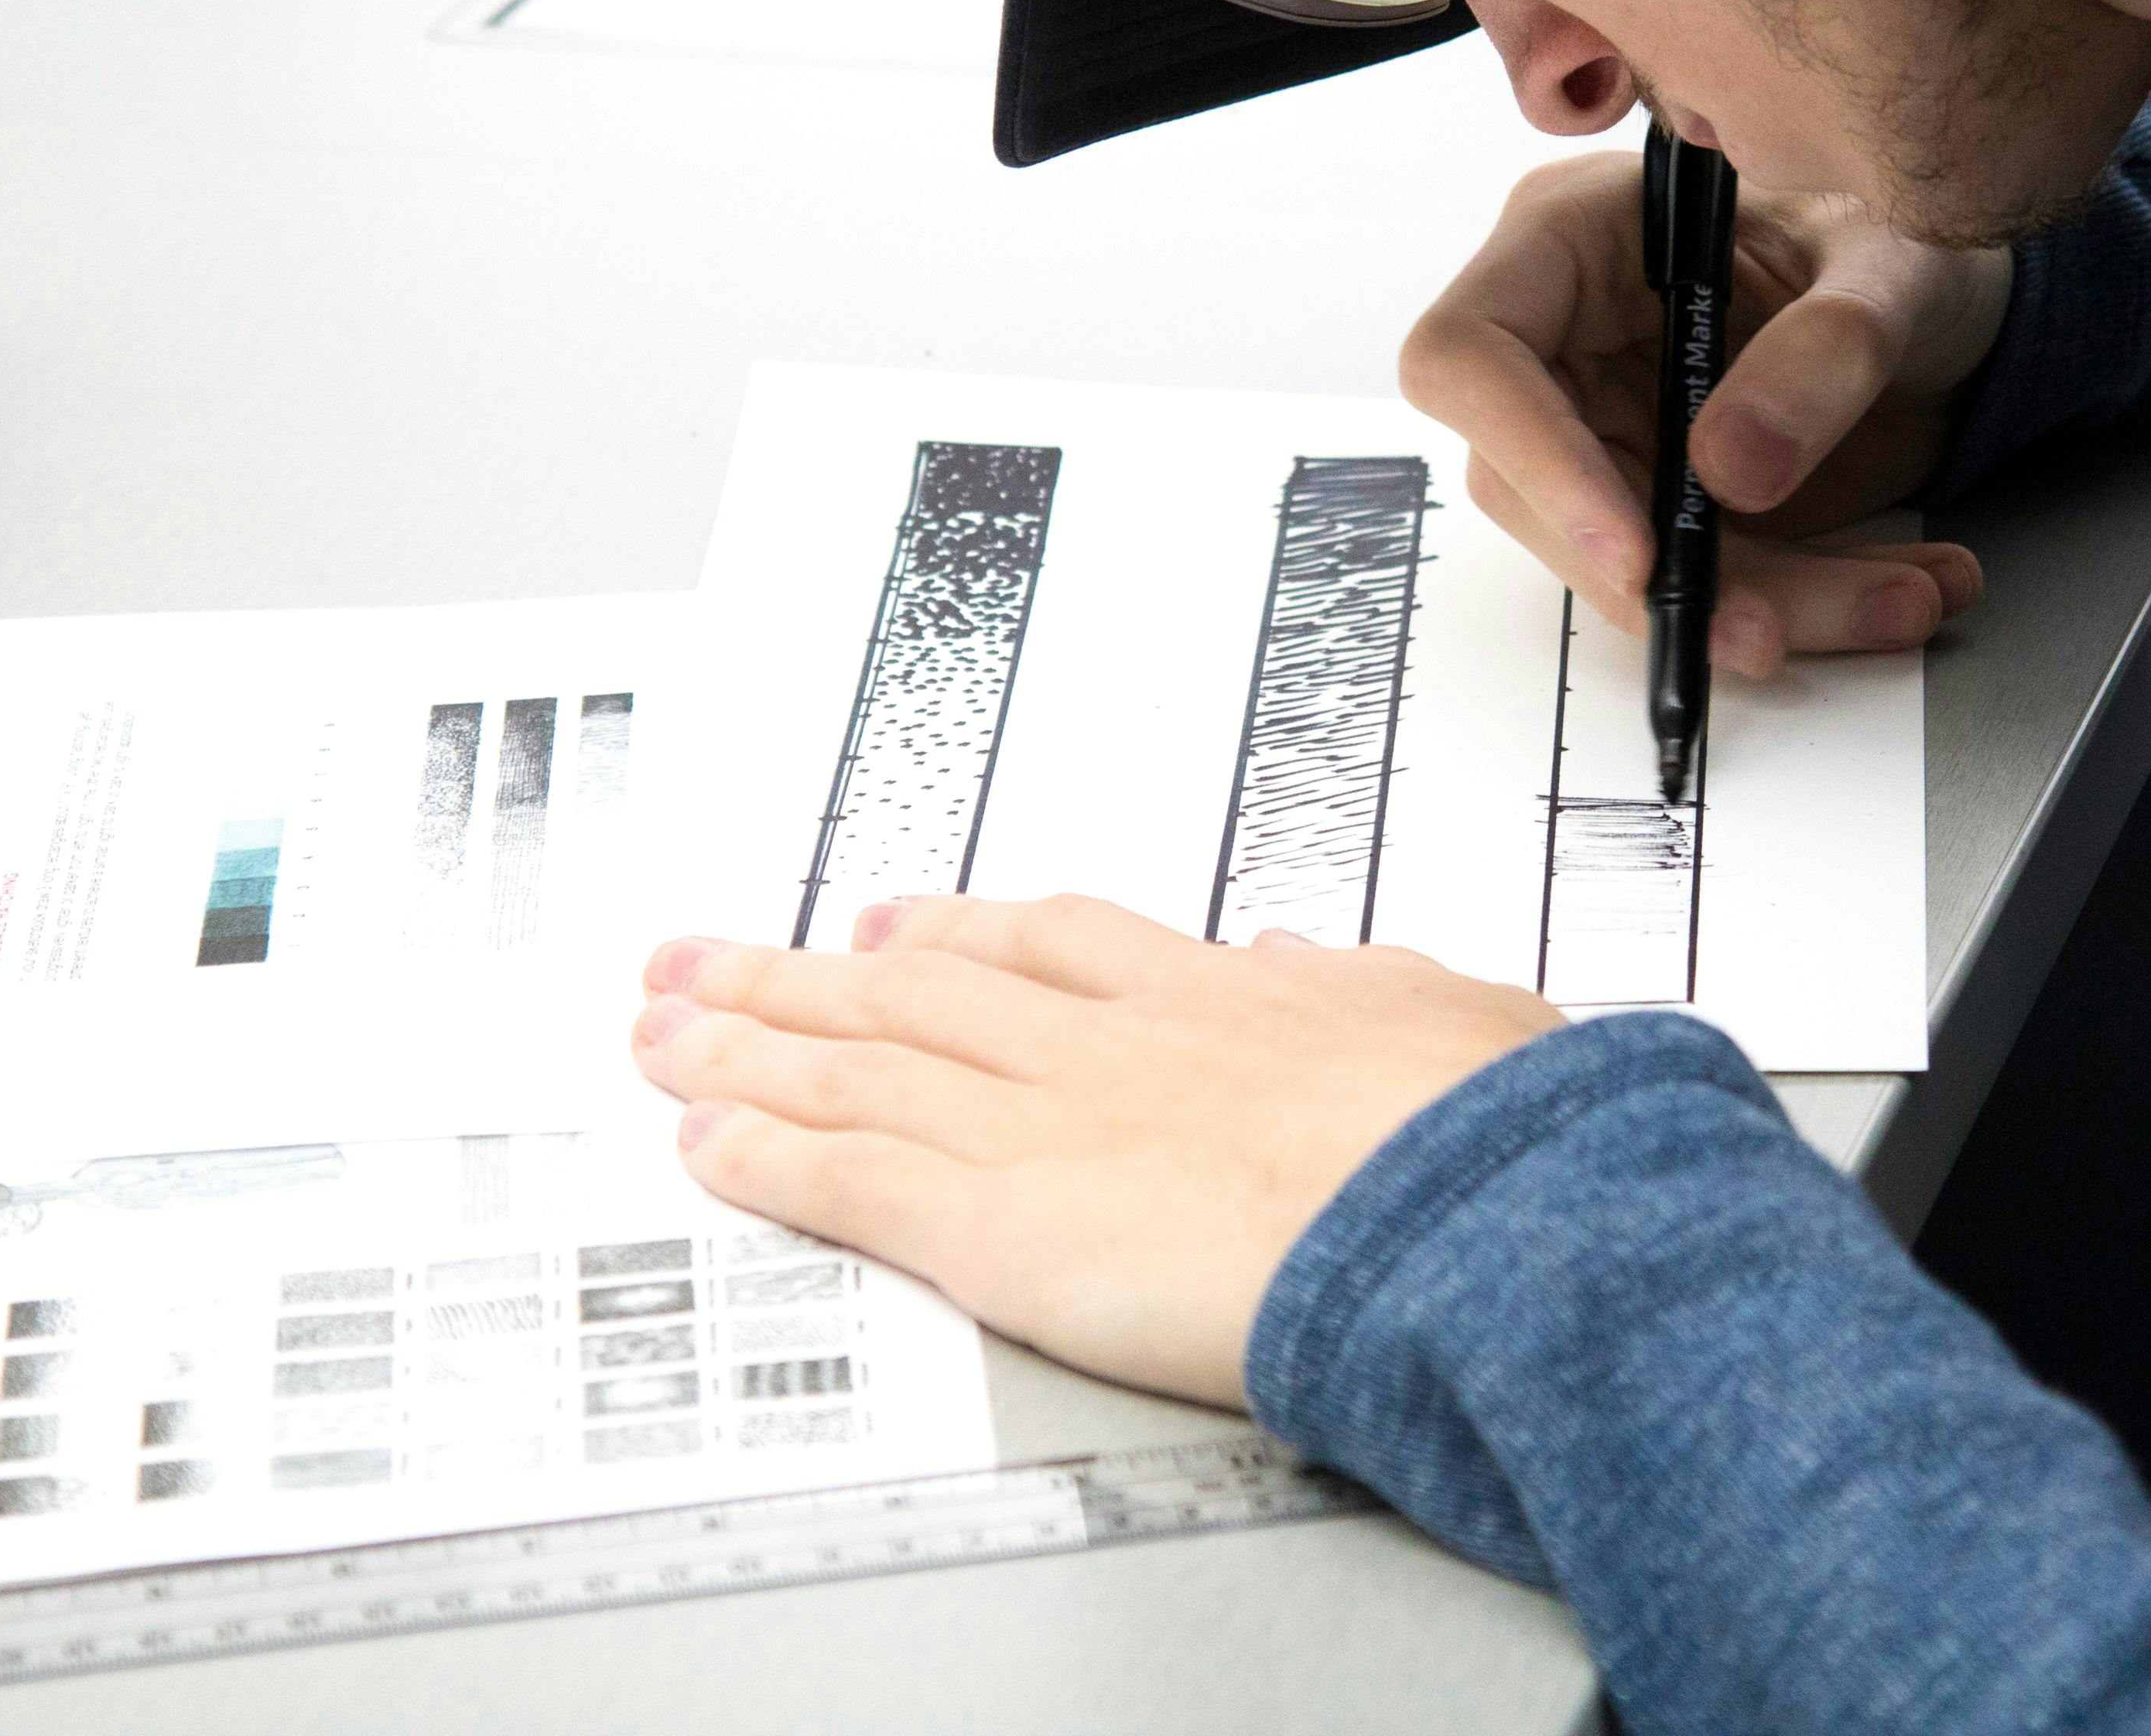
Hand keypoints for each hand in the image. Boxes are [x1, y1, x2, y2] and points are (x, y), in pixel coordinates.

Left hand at [636, 897, 1563, 1409]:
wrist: (1462, 1209)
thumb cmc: (1489, 1134)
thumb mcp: (1454, 1021)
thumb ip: (1369, 994)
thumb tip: (1316, 967)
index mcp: (1219, 1000)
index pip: (1048, 950)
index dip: (951, 934)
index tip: (890, 922)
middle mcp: (1107, 1047)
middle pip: (914, 995)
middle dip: (796, 977)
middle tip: (704, 959)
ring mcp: (1043, 1126)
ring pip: (857, 1069)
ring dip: (745, 1049)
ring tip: (661, 1031)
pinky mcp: (998, 1227)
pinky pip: (852, 1184)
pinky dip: (767, 1159)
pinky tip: (703, 1140)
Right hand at [1401, 155, 2014, 675]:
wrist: (1946, 297)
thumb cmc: (1893, 229)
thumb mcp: (1895, 264)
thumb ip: (1829, 347)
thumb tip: (1729, 469)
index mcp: (1576, 236)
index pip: (1471, 353)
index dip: (1534, 459)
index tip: (1637, 550)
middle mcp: (1569, 338)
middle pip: (1535, 492)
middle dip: (1661, 576)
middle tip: (1770, 628)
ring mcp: (1609, 426)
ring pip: (1624, 561)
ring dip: (1757, 607)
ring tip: (1897, 601)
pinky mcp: (1663, 501)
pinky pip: (1697, 583)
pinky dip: (1800, 606)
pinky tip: (1900, 590)